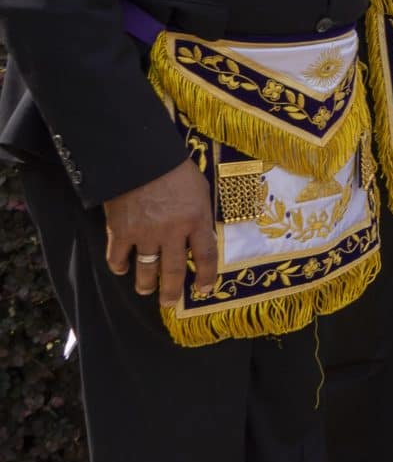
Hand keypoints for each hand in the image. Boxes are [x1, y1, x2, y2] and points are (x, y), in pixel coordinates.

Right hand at [102, 158, 218, 306]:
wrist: (140, 158)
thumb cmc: (176, 170)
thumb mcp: (200, 189)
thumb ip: (199, 213)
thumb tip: (201, 234)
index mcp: (197, 219)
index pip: (206, 256)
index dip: (206, 275)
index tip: (204, 289)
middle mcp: (172, 232)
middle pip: (174, 270)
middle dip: (172, 290)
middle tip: (170, 303)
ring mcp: (145, 233)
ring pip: (146, 269)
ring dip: (145, 284)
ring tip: (145, 291)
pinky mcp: (120, 231)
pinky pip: (118, 258)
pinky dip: (119, 266)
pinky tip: (122, 269)